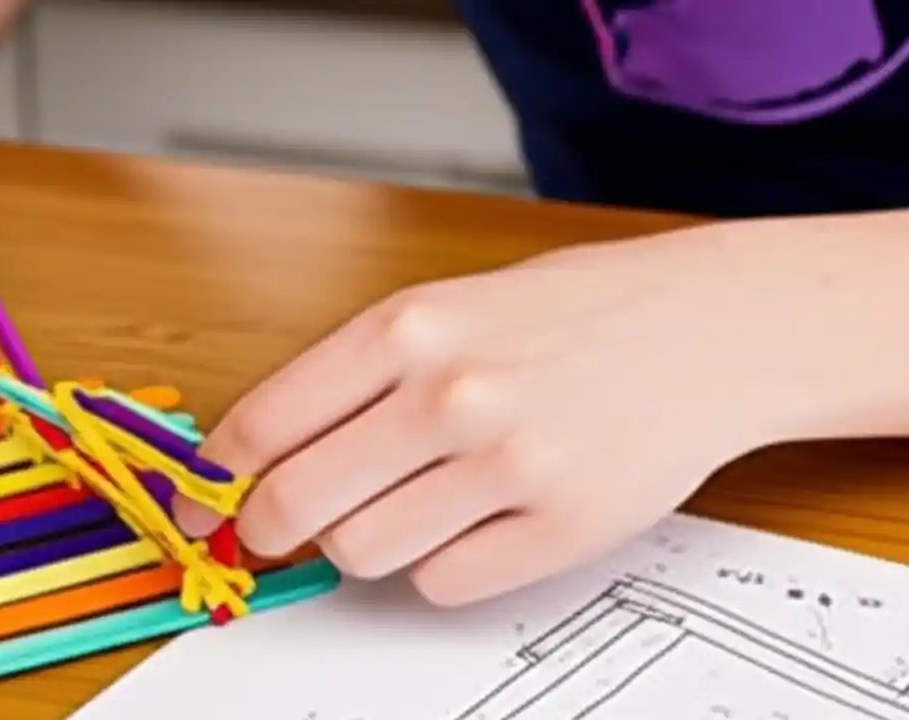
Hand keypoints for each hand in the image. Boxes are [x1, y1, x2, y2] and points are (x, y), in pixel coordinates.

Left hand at [178, 224, 820, 605]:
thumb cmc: (568, 314)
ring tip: (409, 501)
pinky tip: (474, 519)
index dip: (213, 480)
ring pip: (361, 553)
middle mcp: (449, 395)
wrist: (707, 328)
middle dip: (266, 531)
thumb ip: (351, 379)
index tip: (201, 505)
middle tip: (274, 532)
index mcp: (406, 328)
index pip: (262, 425)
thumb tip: (256, 457)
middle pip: (295, 504)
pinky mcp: (562, 528)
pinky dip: (439, 562)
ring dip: (363, 540)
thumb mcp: (444, 309)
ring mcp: (508, 465)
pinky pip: (442, 582)